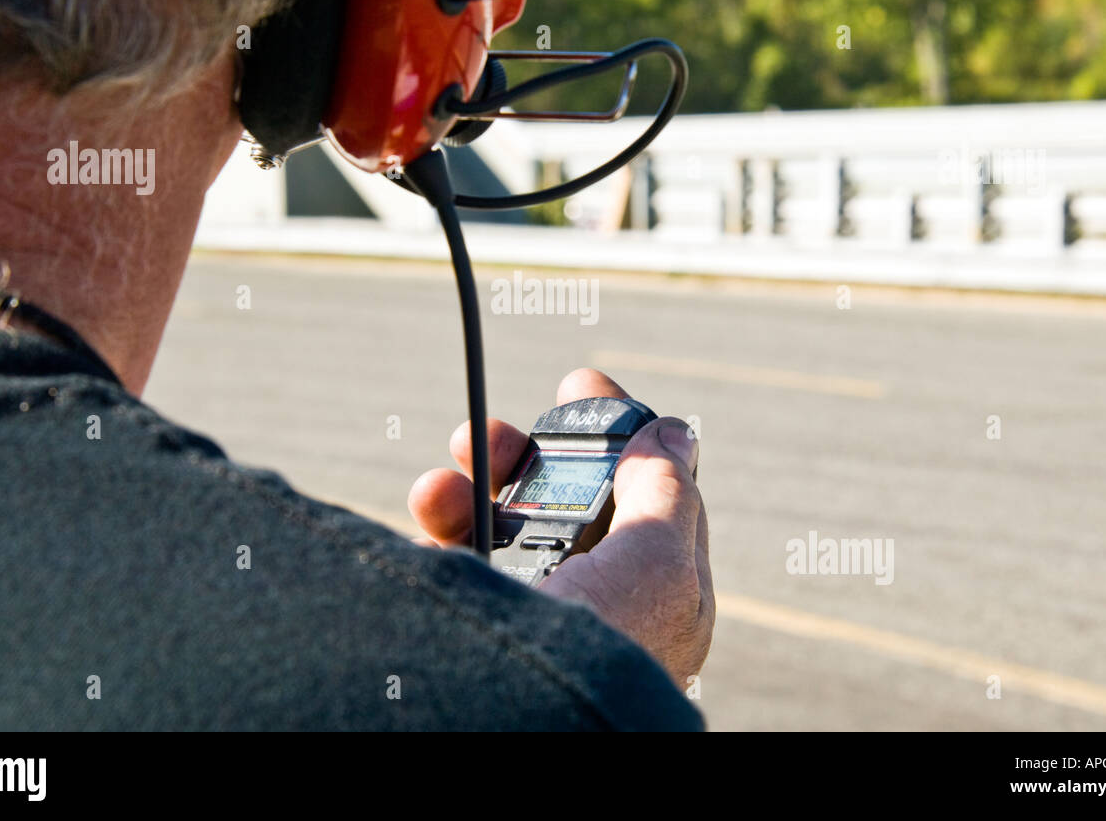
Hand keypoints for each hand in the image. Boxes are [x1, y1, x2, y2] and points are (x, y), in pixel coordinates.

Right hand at [407, 368, 713, 685]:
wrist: (511, 723)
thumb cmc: (601, 659)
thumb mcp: (656, 570)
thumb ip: (666, 496)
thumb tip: (675, 433)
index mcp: (655, 592)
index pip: (645, 492)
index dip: (618, 432)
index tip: (581, 382)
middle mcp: (595, 601)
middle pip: (568, 499)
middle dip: (531, 453)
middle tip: (498, 430)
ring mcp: (533, 612)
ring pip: (506, 521)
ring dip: (475, 481)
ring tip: (449, 472)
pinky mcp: (474, 621)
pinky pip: (457, 553)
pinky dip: (440, 518)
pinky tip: (430, 503)